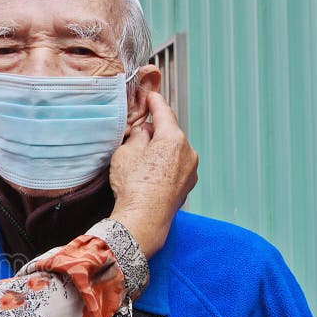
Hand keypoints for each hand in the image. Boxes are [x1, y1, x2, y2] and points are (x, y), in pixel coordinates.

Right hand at [109, 91, 198, 257]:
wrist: (143, 220)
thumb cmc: (133, 187)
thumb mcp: (125, 153)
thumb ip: (136, 136)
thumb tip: (143, 132)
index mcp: (173, 138)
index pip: (164, 113)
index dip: (155, 102)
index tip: (151, 96)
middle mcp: (188, 152)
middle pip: (169, 134)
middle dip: (155, 133)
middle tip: (136, 136)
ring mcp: (191, 171)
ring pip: (173, 152)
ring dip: (160, 151)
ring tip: (140, 162)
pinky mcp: (187, 186)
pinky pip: (175, 168)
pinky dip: (164, 167)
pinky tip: (149, 176)